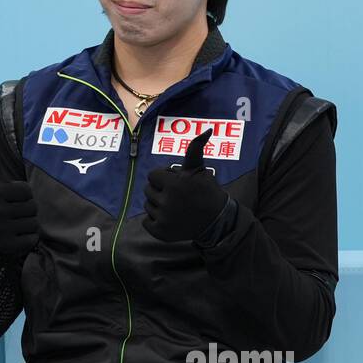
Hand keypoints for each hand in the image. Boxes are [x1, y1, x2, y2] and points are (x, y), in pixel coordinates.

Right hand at [0, 179, 38, 258]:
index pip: (27, 191)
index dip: (23, 194)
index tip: (11, 198)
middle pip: (33, 207)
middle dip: (27, 210)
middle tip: (14, 212)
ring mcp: (1, 230)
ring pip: (34, 224)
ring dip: (28, 224)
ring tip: (15, 223)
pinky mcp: (7, 246)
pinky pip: (32, 239)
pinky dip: (28, 238)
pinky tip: (16, 235)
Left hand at [142, 128, 230, 243]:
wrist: (216, 221)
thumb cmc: (206, 191)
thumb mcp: (199, 169)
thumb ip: (195, 149)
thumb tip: (207, 129)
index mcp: (175, 184)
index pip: (153, 175)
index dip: (163, 177)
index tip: (175, 182)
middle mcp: (167, 202)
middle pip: (148, 190)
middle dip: (160, 190)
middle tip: (176, 196)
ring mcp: (163, 219)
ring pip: (147, 205)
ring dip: (158, 205)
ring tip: (175, 207)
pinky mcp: (161, 232)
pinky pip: (146, 222)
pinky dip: (155, 220)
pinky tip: (170, 218)